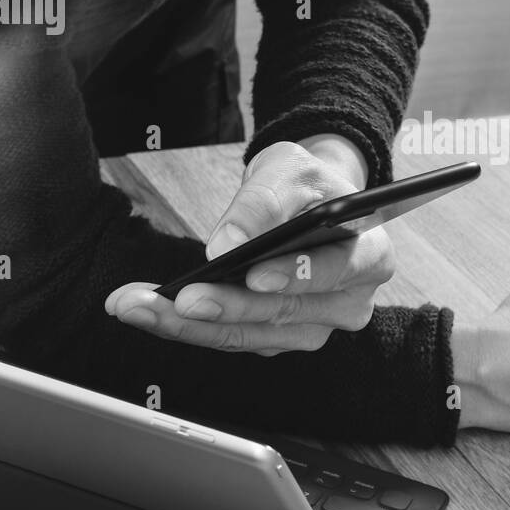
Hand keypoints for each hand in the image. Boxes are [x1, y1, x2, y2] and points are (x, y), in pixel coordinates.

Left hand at [106, 136, 393, 354]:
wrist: (306, 199)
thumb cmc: (306, 182)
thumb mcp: (287, 170)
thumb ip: (259, 204)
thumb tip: (225, 245)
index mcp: (370, 255)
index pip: (336, 271)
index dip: (296, 277)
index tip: (253, 277)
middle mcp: (349, 302)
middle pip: (285, 315)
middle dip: (226, 307)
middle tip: (176, 299)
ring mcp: (315, 327)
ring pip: (252, 337)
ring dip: (191, 326)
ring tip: (138, 305)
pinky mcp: (280, 338)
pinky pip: (234, 338)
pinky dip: (189, 327)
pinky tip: (151, 309)